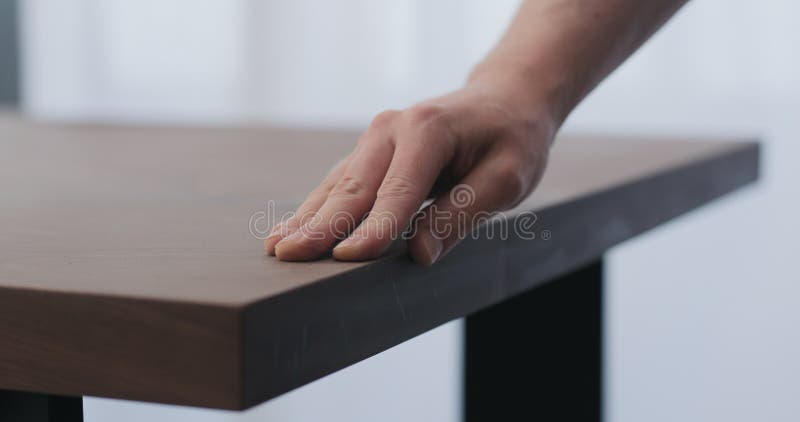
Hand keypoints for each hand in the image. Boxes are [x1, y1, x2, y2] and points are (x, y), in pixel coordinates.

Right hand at [265, 78, 557, 264]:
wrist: (505, 100)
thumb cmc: (513, 139)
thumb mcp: (507, 177)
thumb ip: (463, 213)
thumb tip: (420, 253)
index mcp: (427, 131)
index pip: (397, 191)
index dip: (374, 229)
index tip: (346, 259)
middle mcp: (392, 128)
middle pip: (353, 187)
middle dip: (321, 225)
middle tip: (288, 256)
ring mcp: (378, 138)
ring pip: (338, 185)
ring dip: (308, 218)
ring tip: (278, 248)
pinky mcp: (373, 152)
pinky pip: (340, 183)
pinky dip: (316, 208)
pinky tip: (293, 228)